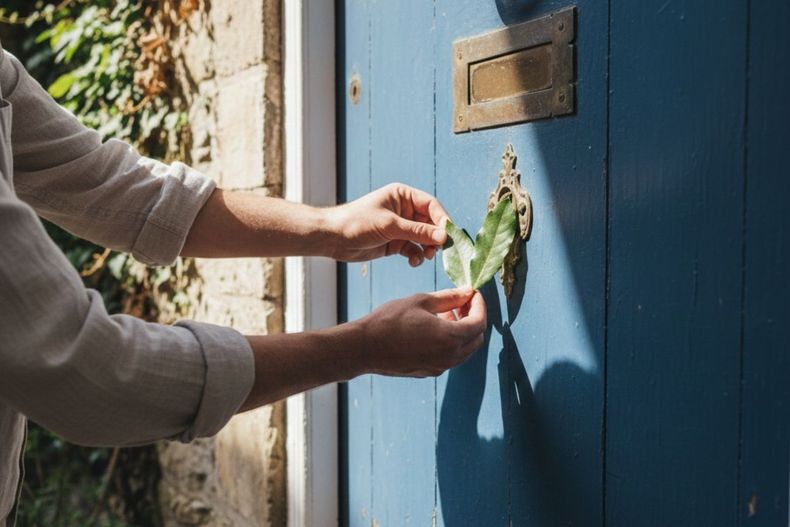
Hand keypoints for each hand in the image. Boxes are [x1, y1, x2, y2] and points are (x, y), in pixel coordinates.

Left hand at [325, 183, 448, 264]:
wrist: (333, 238)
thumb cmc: (357, 222)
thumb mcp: (390, 226)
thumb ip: (418, 231)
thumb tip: (443, 237)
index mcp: (403, 195)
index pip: (431, 205)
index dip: (442, 220)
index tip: (448, 236)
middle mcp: (404, 210)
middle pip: (430, 223)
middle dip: (435, 237)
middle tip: (438, 251)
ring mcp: (400, 227)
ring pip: (423, 238)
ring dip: (427, 248)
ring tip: (425, 257)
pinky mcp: (395, 242)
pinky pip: (413, 248)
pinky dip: (416, 256)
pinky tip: (413, 261)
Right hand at [353, 288, 486, 376]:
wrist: (364, 348)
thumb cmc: (390, 320)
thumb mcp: (421, 301)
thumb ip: (449, 297)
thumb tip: (466, 292)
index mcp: (450, 338)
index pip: (479, 322)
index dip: (479, 305)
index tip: (473, 293)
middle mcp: (449, 357)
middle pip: (476, 338)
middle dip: (474, 318)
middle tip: (462, 302)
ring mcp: (439, 367)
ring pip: (464, 350)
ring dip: (462, 331)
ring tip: (447, 313)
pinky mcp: (429, 372)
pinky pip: (450, 358)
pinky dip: (451, 343)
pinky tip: (435, 328)